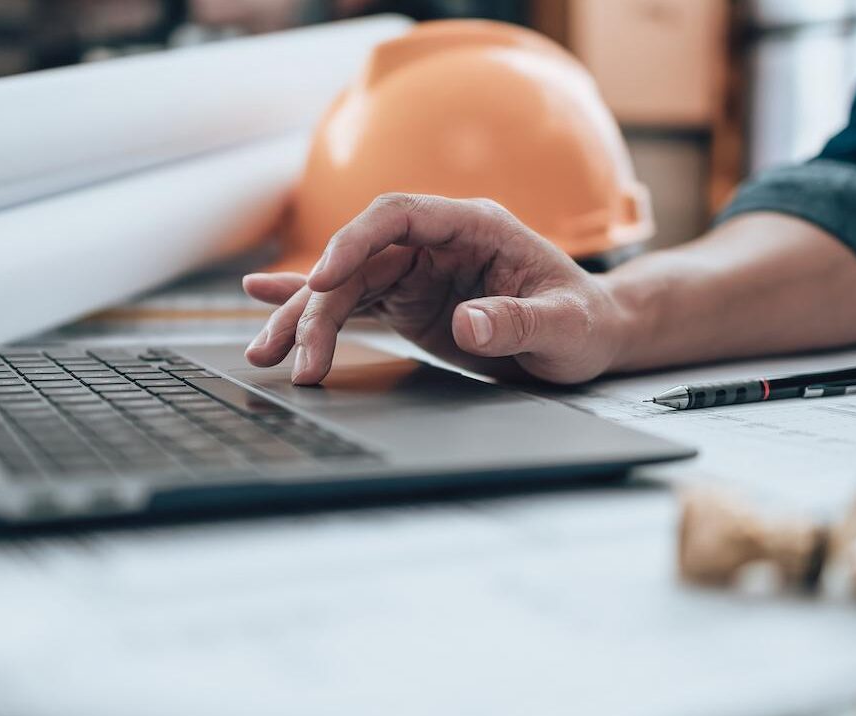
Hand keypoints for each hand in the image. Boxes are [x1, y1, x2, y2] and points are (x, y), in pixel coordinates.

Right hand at [242, 194, 630, 384]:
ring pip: (345, 287)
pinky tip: (266, 307)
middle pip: (359, 261)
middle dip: (318, 306)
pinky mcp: (409, 302)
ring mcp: (418, 271)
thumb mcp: (564, 326)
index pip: (398, 216)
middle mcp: (437, 243)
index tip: (324, 279)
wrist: (591, 338)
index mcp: (473, 226)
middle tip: (298, 358)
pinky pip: (352, 303)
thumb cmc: (585, 322)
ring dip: (303, 319)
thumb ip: (518, 321)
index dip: (354, 241)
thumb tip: (470, 323)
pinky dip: (311, 310)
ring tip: (264, 354)